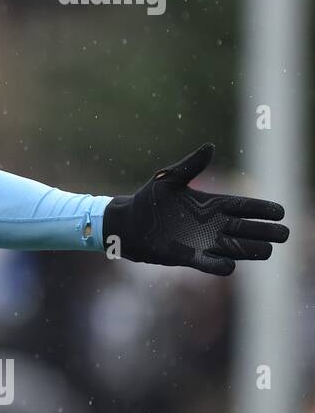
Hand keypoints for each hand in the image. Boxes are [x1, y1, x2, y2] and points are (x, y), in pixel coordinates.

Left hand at [102, 143, 288, 275]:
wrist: (128, 224)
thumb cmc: (149, 200)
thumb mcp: (169, 179)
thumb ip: (190, 165)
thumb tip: (210, 146)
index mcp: (212, 205)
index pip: (245, 207)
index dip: (263, 209)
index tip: (280, 211)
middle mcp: (213, 225)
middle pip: (248, 229)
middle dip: (266, 231)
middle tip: (283, 234)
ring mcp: (204, 242)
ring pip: (237, 248)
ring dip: (251, 250)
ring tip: (267, 250)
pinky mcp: (190, 257)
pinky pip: (212, 264)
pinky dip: (221, 265)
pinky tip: (229, 264)